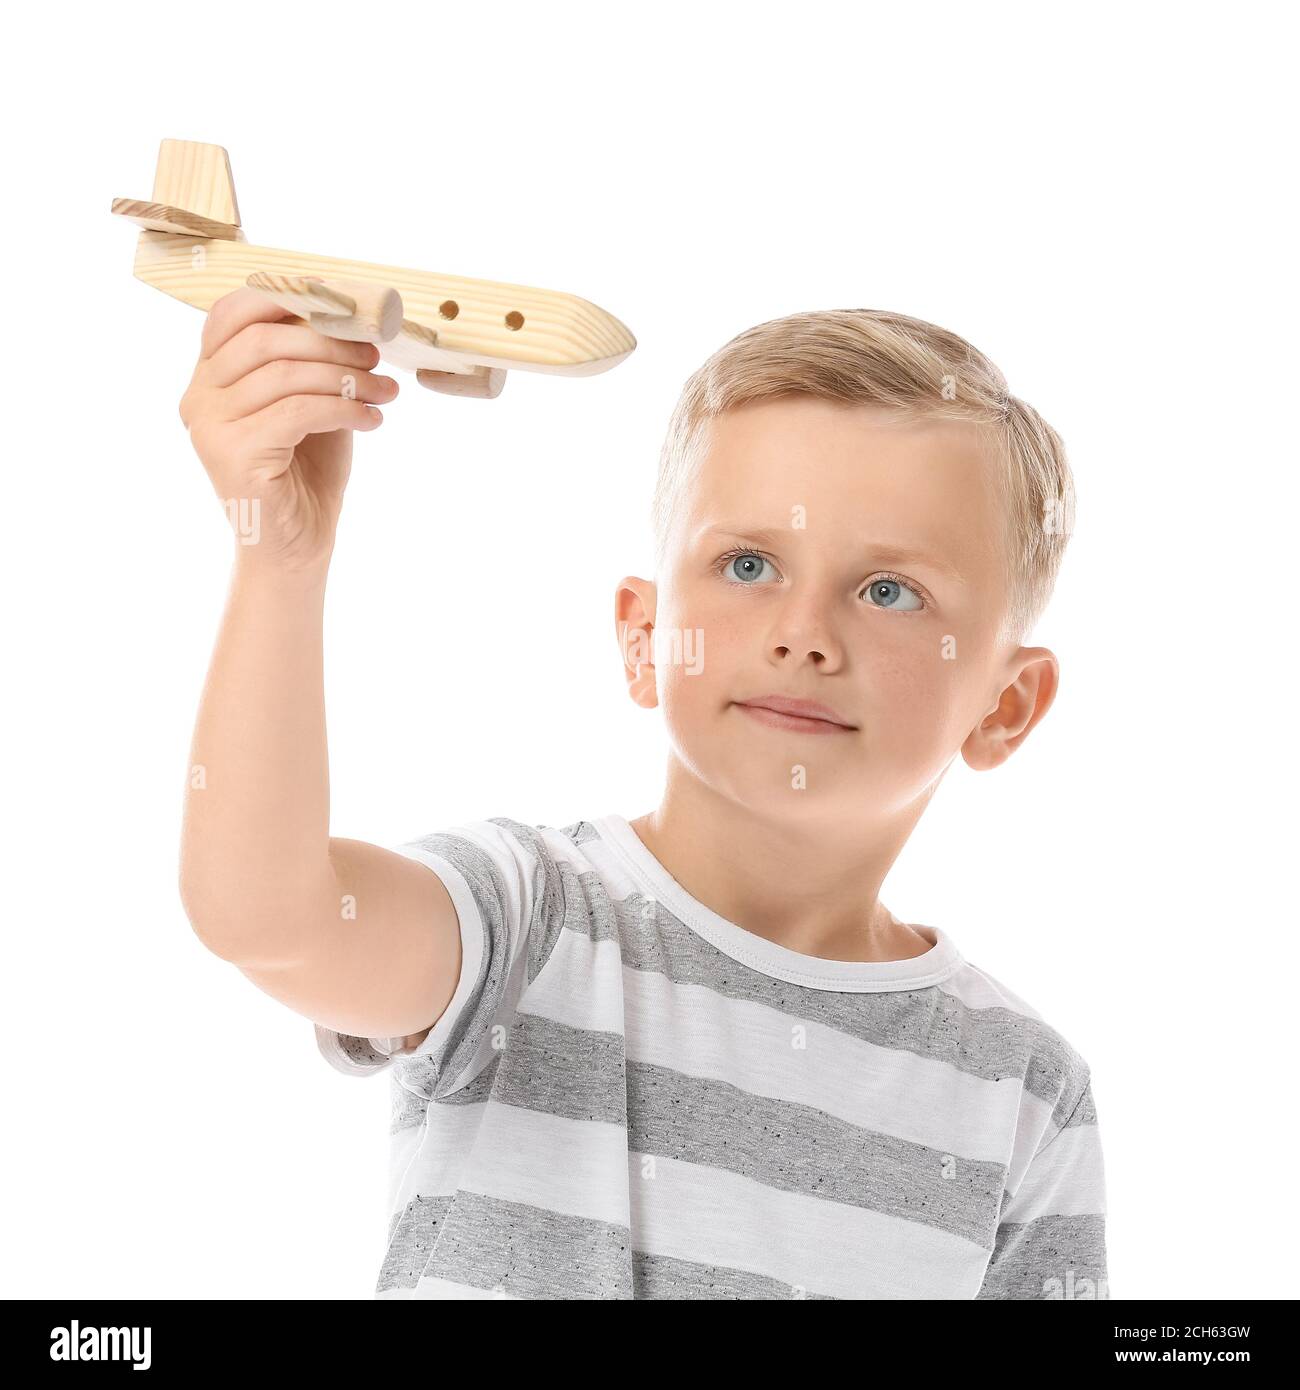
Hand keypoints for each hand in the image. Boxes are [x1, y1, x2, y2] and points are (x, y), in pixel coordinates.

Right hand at [179, 286, 399, 571]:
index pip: (231, 312)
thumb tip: (352, 316)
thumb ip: (313, 362)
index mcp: (209, 376)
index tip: (342, 310)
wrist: (295, 549)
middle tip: (377, 356)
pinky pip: (298, 412)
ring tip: (385, 392)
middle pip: (265, 339)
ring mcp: (209, 426)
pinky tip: (374, 420)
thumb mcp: (310, 403)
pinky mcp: (232, 454)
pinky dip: (345, 409)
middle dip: (331, 341)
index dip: (284, 298)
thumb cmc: (305, 475)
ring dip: (348, 378)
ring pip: (285, 374)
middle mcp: (198, 397)